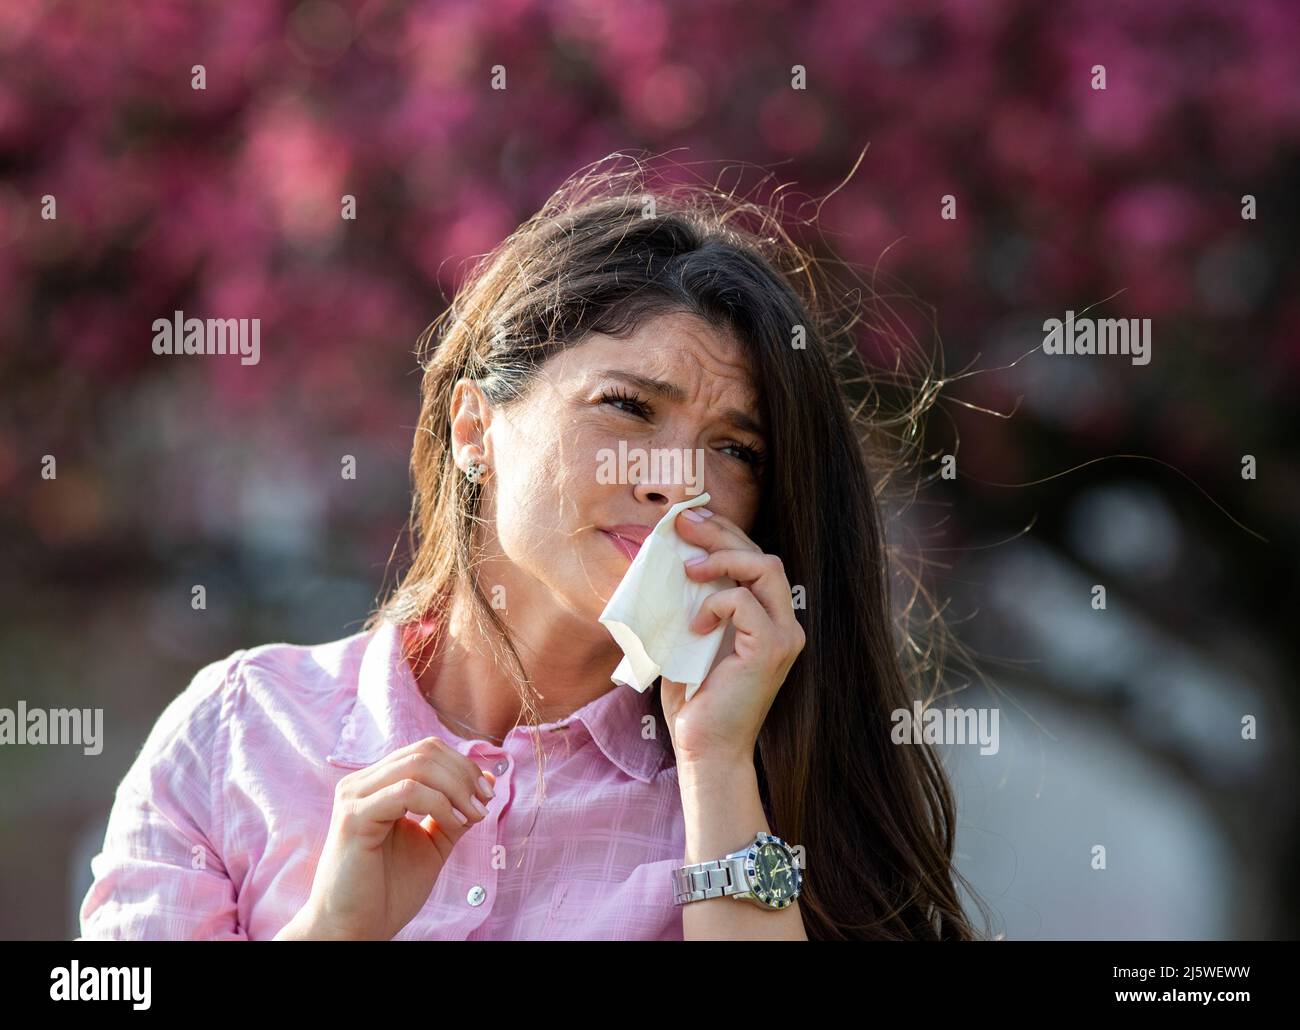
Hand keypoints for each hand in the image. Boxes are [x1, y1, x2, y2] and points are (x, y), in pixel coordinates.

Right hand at [280, 736, 496, 939]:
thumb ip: (455, 809)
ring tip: (472, 816)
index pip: (426, 750)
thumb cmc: (388, 889)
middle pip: (425, 751)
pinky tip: (452, 824)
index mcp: (377, 784)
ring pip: (418, 765)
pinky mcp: (353, 817)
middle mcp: (361, 783)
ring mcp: (354, 797)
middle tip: (483, 805)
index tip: (487, 795)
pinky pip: (406, 791)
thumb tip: (487, 779)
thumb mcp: (433, 842)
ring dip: (456, 788)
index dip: (463, 765)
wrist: (355, 928)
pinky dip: (439, 803)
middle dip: (463, 774)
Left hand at [660, 507, 804, 765]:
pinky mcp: (772, 650)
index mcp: (767, 617)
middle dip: (720, 532)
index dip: (723, 533)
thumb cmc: (695, 699)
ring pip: (765, 568)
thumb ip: (691, 602)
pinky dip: (716, 603)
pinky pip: (745, 603)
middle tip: (682, 523)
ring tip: (688, 570)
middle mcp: (783, 623)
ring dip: (722, 559)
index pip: (753, 559)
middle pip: (762, 554)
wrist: (706, 749)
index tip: (688, 519)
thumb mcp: (688, 638)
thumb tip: (669, 560)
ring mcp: (783, 636)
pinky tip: (696, 625)